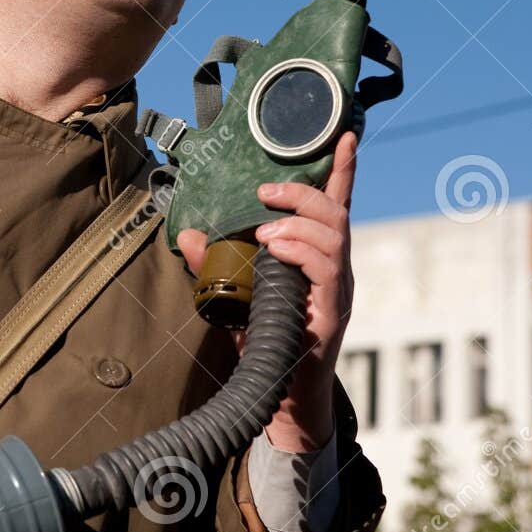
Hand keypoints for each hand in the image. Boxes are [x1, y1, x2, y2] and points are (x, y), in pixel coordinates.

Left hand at [176, 129, 356, 450]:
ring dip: (298, 221)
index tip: (344, 132)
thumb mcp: (234, 295)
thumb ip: (214, 263)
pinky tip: (275, 248)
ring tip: (265, 229)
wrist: (281, 398)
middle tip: (265, 189)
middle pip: (335, 211)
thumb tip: (187, 234)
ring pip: (335, 233)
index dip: (341, 169)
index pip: (335, 205)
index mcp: (319, 257)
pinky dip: (300, 250)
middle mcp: (336, 267)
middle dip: (303, 190)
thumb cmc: (263, 342)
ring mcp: (338, 289)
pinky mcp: (333, 311)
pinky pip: (328, 266)